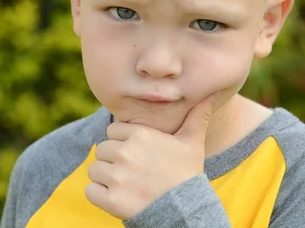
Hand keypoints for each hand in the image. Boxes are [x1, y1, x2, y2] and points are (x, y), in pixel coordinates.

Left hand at [85, 95, 215, 219]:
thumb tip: (213, 93)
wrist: (186, 212)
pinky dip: (99, 195)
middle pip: (102, 149)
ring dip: (105, 177)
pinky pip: (90, 190)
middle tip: (132, 172)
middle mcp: (126, 153)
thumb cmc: (188, 175)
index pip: (112, 131)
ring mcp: (117, 176)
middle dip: (113, 160)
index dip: (122, 142)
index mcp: (140, 135)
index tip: (137, 155)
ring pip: (94, 169)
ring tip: (126, 185)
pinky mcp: (110, 199)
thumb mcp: (193, 143)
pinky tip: (118, 197)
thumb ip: (197, 116)